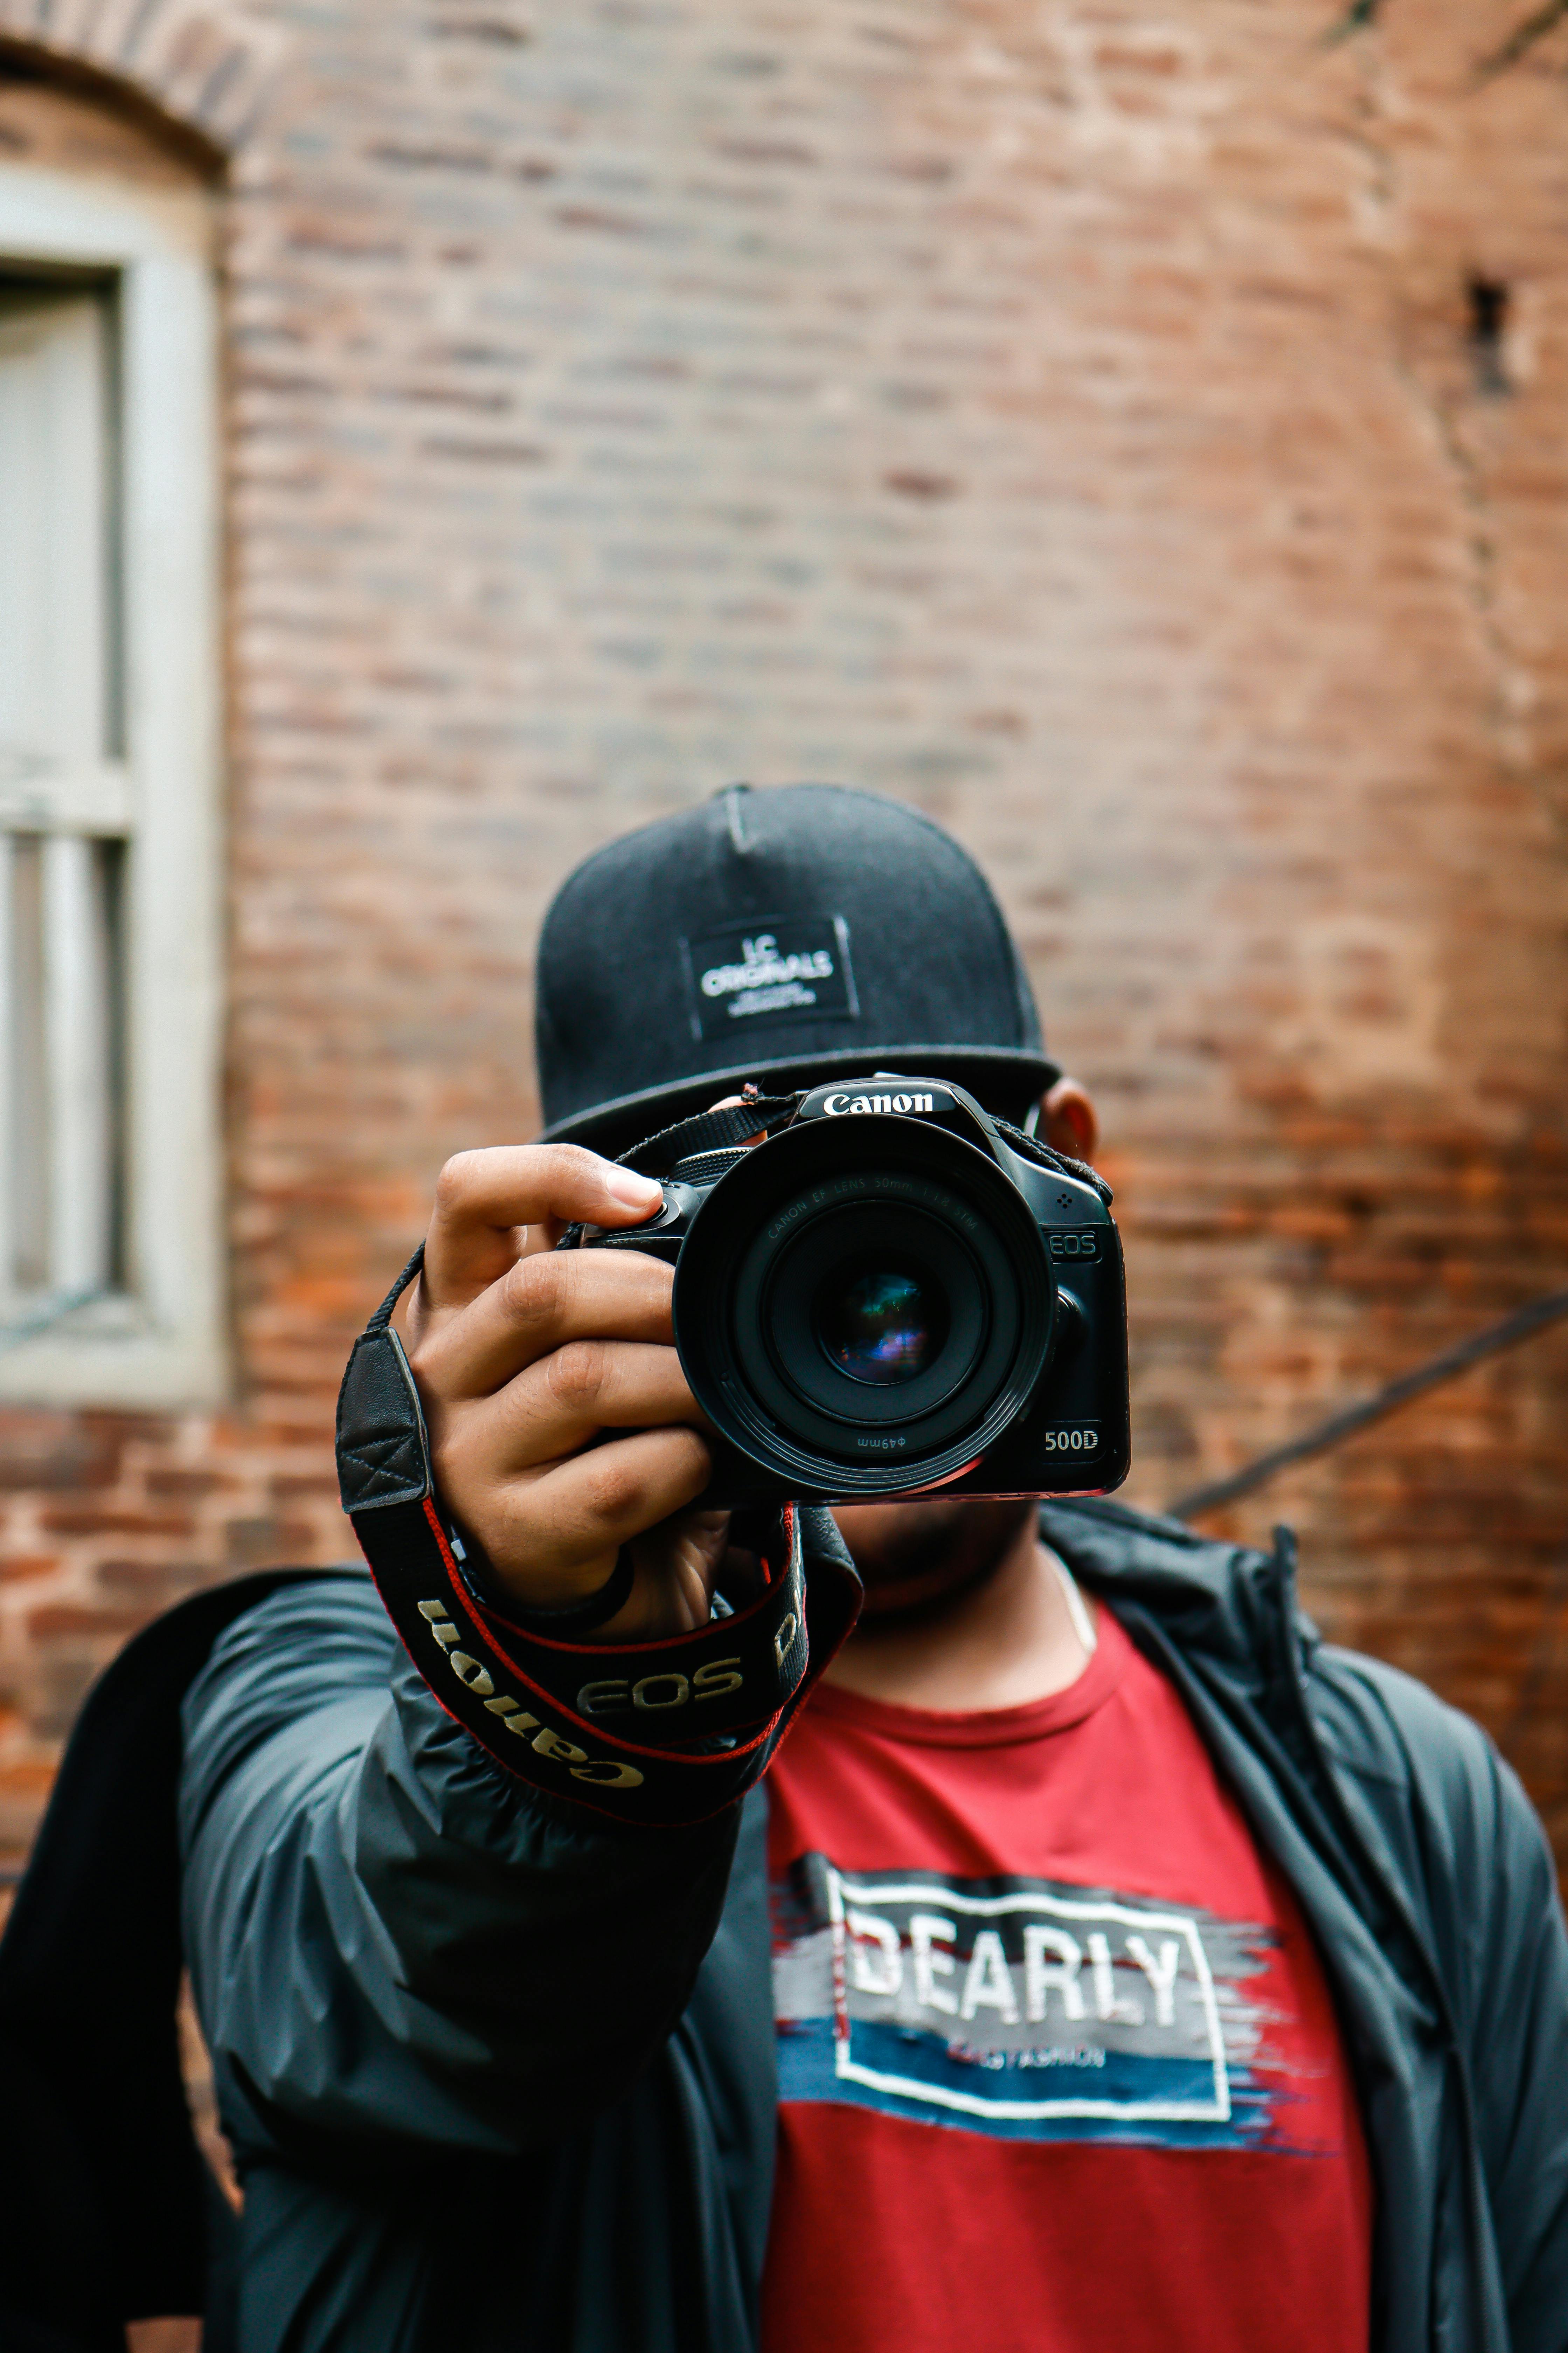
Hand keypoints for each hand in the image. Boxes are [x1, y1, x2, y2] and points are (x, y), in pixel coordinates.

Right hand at [403, 1144, 727, 1641]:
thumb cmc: (610, 1444)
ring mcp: (466, 1460)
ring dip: (680, 1384)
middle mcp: (442, 1374)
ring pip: (585, 1381)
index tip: (644, 1198)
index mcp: (461, 1304)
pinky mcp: (513, 1536)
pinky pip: (619, 1480)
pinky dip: (682, 1467)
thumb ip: (624, 1275)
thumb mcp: (602, 1344)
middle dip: (656, 1299)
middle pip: (545, 1293)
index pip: (465, 1196)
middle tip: (711, 1323)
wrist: (603, 1593)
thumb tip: (733, 1164)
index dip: (552, 1175)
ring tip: (714, 1399)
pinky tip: (693, 1472)